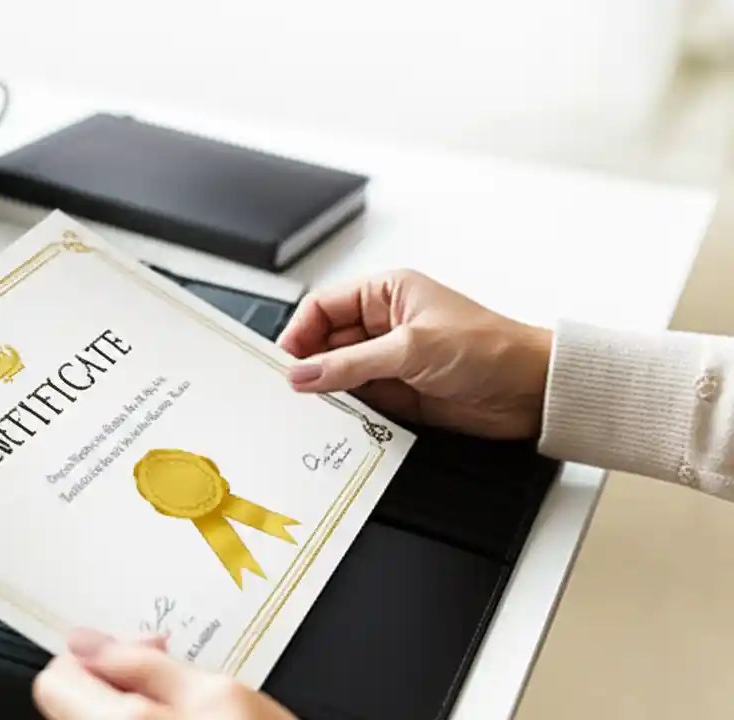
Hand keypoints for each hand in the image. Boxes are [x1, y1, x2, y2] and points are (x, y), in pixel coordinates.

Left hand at [33, 629, 295, 719]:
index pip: (54, 678)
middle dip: (116, 679)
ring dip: (131, 706)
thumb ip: (142, 663)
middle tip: (170, 676)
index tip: (138, 653)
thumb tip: (85, 639)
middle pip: (71, 703)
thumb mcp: (217, 693)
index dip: (95, 654)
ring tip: (186, 708)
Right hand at [277, 269, 551, 438]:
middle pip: (325, 343)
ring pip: (338, 374)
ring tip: (310, 407)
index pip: (323, 308)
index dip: (299, 332)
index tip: (284, 361)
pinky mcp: (398, 393)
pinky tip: (335, 420)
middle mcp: (384, 324)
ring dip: (325, 391)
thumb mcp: (411, 349)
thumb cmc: (490, 349)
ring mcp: (389, 360)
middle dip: (308, 365)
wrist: (532, 391)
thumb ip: (351, 364)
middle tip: (291, 390)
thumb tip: (303, 373)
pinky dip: (344, 411)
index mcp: (385, 294)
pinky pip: (357, 401)